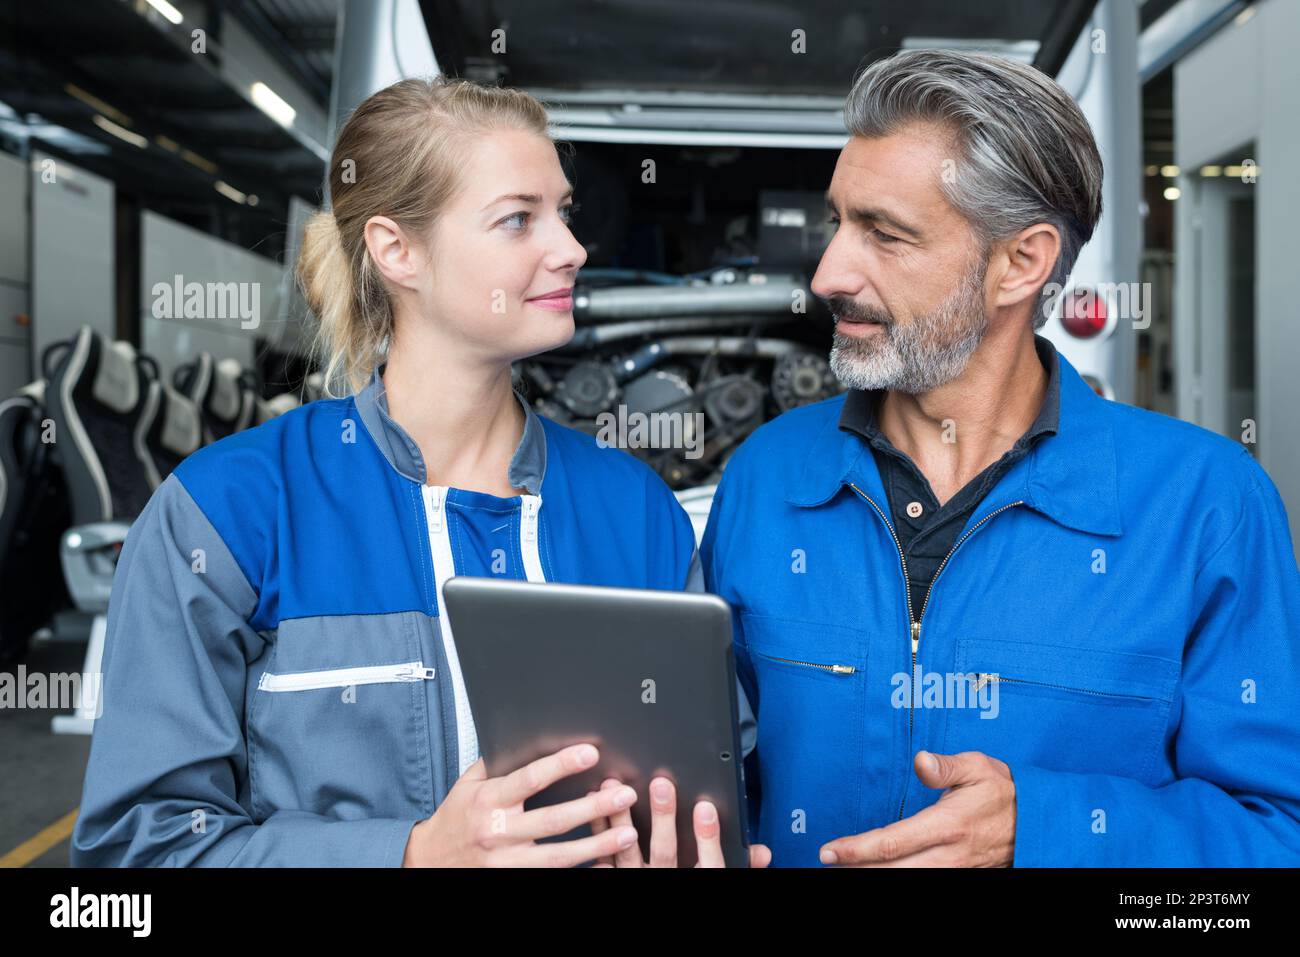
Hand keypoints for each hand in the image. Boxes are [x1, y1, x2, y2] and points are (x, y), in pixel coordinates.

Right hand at [402, 743, 639, 865]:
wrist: (429, 861)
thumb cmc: (455, 817)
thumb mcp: (468, 783)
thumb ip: (498, 762)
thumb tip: (526, 733)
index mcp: (489, 799)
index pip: (531, 779)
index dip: (562, 765)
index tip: (590, 753)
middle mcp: (498, 831)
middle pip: (554, 820)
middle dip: (594, 807)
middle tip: (625, 794)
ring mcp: (506, 861)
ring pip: (559, 856)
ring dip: (598, 844)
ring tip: (629, 832)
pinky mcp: (511, 878)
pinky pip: (551, 874)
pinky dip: (581, 867)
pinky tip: (606, 860)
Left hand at [590, 776, 770, 867]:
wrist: (668, 946)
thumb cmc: (697, 885)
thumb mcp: (721, 879)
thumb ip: (740, 865)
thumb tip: (762, 852)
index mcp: (697, 881)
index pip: (709, 862)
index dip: (707, 836)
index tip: (705, 807)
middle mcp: (666, 883)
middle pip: (665, 852)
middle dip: (663, 818)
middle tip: (660, 786)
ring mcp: (638, 884)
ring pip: (628, 855)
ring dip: (621, 821)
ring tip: (616, 790)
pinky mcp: (618, 882)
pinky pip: (604, 866)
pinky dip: (598, 841)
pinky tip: (594, 816)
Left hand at [819, 750, 1015, 866]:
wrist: (1039, 823)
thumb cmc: (1003, 792)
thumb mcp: (978, 767)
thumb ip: (946, 766)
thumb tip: (920, 760)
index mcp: (947, 825)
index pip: (892, 842)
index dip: (856, 849)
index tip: (830, 850)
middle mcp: (948, 854)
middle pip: (892, 870)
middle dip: (855, 868)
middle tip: (827, 862)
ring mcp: (954, 869)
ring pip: (905, 880)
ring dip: (873, 875)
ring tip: (846, 868)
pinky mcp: (958, 875)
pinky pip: (922, 882)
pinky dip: (897, 876)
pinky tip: (878, 870)